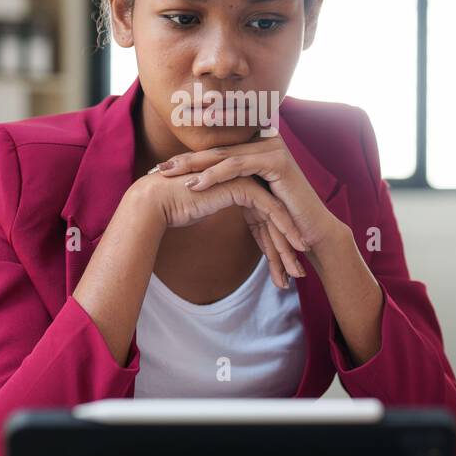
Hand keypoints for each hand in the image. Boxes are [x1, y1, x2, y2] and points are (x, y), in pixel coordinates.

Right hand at [130, 170, 307, 289]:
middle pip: (273, 219)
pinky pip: (270, 208)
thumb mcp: (200, 213)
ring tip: (298, 271)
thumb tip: (208, 221)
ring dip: (289, 243)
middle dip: (287, 249)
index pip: (263, 220)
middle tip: (298, 274)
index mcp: (236, 188)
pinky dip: (283, 229)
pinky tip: (292, 248)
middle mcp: (244, 183)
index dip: (275, 246)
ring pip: (276, 214)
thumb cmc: (173, 211)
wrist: (157, 203)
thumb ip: (213, 211)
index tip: (285, 269)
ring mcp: (244, 181)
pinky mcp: (242, 185)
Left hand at [152, 134, 345, 266]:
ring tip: (170, 175)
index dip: (190, 159)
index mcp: (257, 148)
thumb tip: (200, 187)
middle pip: (217, 150)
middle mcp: (265, 142)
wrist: (311, 229)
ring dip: (194, 166)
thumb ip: (233, 187)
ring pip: (224, 155)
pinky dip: (215, 175)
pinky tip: (196, 184)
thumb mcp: (251, 199)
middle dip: (185, 160)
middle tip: (158, 168)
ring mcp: (272, 148)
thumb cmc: (282, 219)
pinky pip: (238, 166)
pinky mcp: (276, 160)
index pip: (218, 151)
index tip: (164, 169)